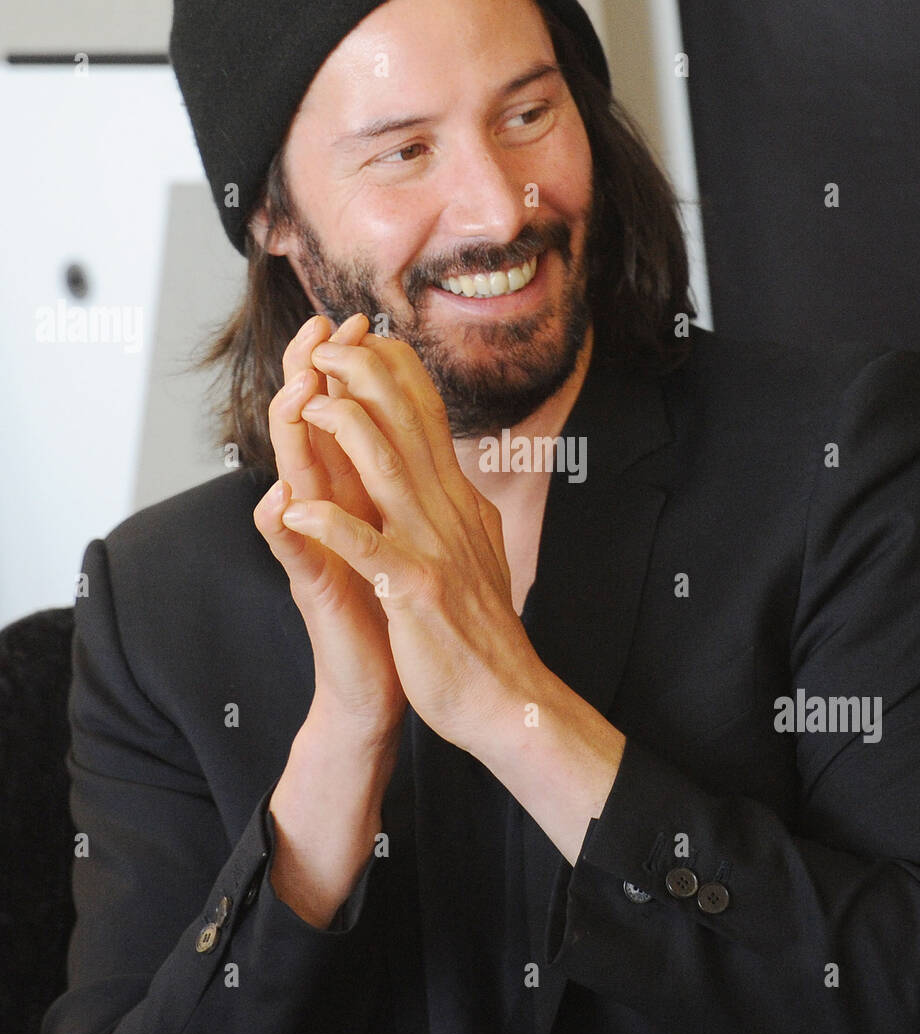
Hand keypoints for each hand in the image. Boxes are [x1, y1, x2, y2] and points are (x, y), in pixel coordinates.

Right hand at [253, 313, 405, 739]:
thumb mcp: (404, 533)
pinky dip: (288, 528)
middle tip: (317, 329)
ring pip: (295, 480)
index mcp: (357, 494)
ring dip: (292, 437)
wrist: (382, 682)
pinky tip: (280, 502)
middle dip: (311, 378)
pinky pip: (296, 554)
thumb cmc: (393, 609)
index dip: (353, 370)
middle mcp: (329, 512)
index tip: (365, 322)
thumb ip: (396, 488)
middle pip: (310, 431)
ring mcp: (317, 548)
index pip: (347, 417)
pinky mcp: (316, 590)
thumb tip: (413, 441)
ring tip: (297, 392)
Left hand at [280, 332, 543, 747]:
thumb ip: (458, 508)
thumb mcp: (475, 549)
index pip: (427, 417)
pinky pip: (369, 551)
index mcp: (455, 501)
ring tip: (308, 401)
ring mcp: (432, 550)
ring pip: (388, 470)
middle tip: (324, 342)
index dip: (391, 371)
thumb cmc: (479, 629)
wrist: (505, 697)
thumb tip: (453, 474)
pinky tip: (299, 508)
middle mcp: (448, 512)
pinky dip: (335, 526)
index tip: (359, 336)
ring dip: (347, 429)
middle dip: (363, 375)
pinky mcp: (413, 594)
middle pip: (407, 424)